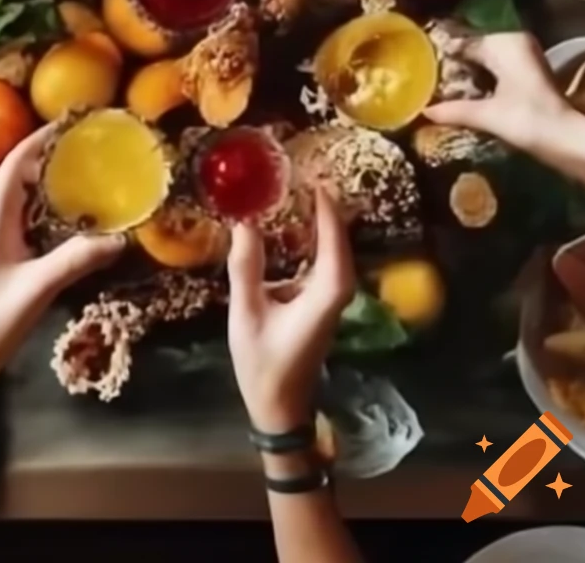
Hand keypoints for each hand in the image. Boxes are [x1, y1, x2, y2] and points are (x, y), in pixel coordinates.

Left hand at [0, 127, 125, 390]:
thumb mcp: (38, 287)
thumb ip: (76, 260)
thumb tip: (120, 239)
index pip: (14, 163)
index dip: (39, 139)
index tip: (70, 124)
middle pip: (20, 173)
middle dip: (51, 155)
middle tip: (89, 145)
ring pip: (25, 194)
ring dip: (52, 180)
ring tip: (88, 170)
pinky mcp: (5, 251)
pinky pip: (29, 215)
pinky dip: (52, 205)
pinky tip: (78, 213)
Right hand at [228, 190, 354, 431]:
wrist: (279, 407)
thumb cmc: (263, 364)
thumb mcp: (247, 313)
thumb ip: (246, 267)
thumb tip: (244, 223)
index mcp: (324, 294)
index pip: (334, 245)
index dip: (328, 212)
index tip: (317, 182)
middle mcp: (335, 294)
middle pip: (339, 244)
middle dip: (326, 211)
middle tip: (306, 177)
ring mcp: (330, 300)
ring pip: (333, 254)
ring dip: (321, 225)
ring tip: (301, 194)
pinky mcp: (320, 305)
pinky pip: (323, 264)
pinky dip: (314, 242)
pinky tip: (295, 229)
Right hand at [424, 32, 571, 151]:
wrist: (566, 139)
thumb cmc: (526, 120)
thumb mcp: (485, 115)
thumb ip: (452, 110)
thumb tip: (422, 111)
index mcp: (504, 43)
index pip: (462, 43)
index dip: (440, 57)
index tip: (419, 70)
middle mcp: (514, 43)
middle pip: (473, 51)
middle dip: (452, 67)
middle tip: (425, 82)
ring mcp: (523, 57)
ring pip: (483, 61)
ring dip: (465, 76)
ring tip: (439, 90)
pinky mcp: (527, 73)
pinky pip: (494, 69)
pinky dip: (479, 80)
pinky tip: (463, 95)